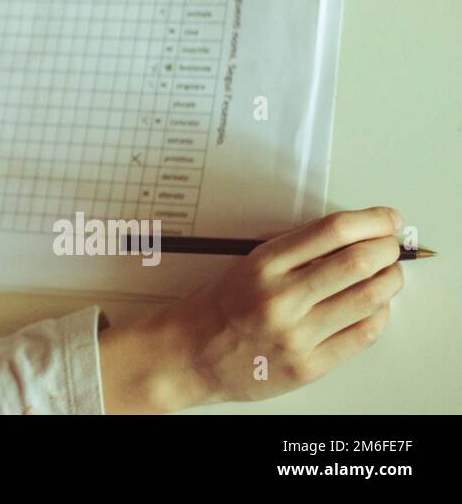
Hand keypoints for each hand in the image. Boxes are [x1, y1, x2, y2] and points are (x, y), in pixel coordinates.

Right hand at [100, 207, 404, 413]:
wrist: (191, 353)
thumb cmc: (220, 307)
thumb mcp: (249, 263)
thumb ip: (297, 251)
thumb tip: (354, 236)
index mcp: (264, 265)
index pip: (331, 231)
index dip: (371, 220)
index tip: (387, 219)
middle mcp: (280, 298)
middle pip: (357, 262)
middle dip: (387, 249)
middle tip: (393, 245)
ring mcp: (296, 335)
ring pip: (367, 299)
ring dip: (390, 280)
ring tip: (390, 273)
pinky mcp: (308, 366)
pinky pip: (361, 336)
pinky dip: (378, 315)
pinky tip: (375, 306)